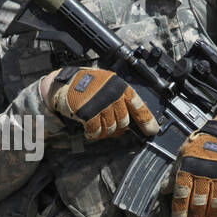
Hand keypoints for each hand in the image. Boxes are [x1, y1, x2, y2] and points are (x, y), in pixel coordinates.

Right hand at [43, 66, 159, 140]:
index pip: (138, 105)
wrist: (64, 82)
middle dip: (118, 128)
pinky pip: (96, 131)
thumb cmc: (86, 84)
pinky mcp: (89, 113)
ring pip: (111, 128)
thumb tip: (133, 117)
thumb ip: (121, 97)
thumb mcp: (108, 84)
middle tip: (109, 127)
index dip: (147, 120)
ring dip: (104, 132)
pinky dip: (92, 134)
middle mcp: (113, 95)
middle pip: (124, 122)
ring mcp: (101, 104)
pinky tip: (88, 130)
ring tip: (96, 126)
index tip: (152, 131)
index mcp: (120, 87)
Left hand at [170, 119, 216, 216]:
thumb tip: (164, 190)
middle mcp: (204, 172)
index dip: (179, 210)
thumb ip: (174, 172)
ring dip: (211, 215)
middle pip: (198, 201)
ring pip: (215, 202)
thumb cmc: (203, 141)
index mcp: (189, 166)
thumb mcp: (183, 153)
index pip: (181, 193)